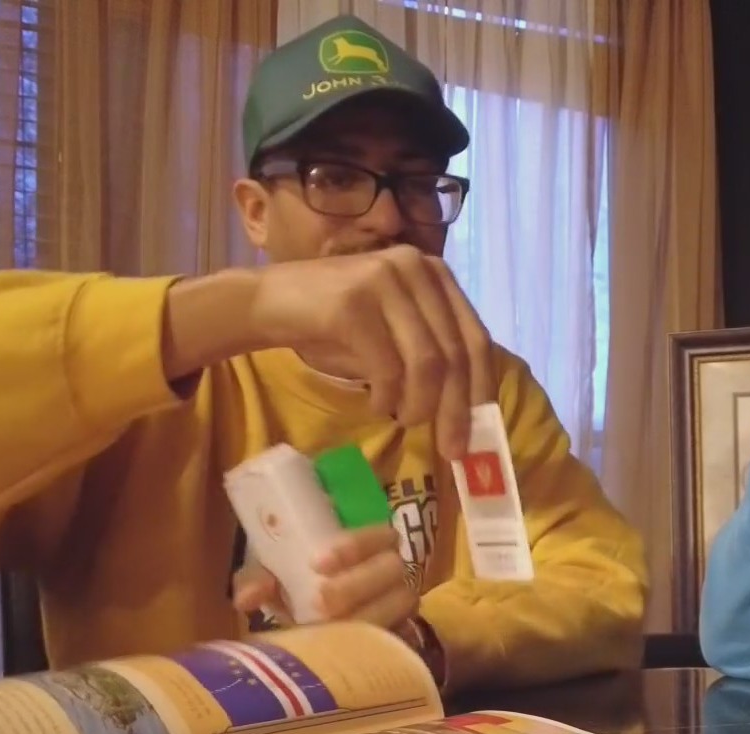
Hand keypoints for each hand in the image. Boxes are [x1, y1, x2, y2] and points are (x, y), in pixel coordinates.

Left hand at [232, 525, 417, 630]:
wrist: (309, 622)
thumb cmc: (298, 585)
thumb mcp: (277, 575)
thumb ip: (258, 578)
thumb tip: (247, 598)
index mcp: (368, 545)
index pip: (380, 534)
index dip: (355, 545)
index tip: (317, 564)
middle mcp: (392, 571)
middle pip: (393, 568)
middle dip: (358, 584)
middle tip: (322, 601)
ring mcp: (402, 603)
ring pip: (403, 603)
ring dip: (369, 614)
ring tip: (332, 628)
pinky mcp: (403, 635)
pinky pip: (403, 638)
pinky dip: (380, 643)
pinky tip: (352, 652)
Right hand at [248, 246, 494, 459]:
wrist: (267, 302)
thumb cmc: (336, 324)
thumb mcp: (394, 329)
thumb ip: (431, 353)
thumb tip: (469, 412)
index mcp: (435, 272)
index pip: (474, 337)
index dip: (483, 388)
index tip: (482, 430)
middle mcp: (416, 267)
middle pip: (454, 353)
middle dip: (457, 408)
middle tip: (453, 449)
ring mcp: (385, 281)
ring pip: (426, 362)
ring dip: (420, 404)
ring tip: (405, 420)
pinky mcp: (353, 303)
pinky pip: (387, 366)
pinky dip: (387, 395)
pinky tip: (376, 404)